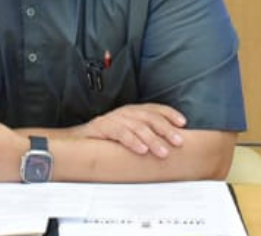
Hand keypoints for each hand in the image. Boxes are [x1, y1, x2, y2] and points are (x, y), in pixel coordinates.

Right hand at [73, 103, 187, 157]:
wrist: (77, 143)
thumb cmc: (107, 142)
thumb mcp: (130, 137)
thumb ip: (146, 138)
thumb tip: (171, 146)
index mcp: (132, 113)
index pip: (154, 108)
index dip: (169, 113)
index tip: (183, 123)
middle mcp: (124, 113)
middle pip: (148, 116)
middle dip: (165, 129)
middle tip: (178, 142)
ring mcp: (112, 119)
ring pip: (136, 125)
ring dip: (152, 138)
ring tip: (163, 152)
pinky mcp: (101, 127)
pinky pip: (119, 132)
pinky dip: (132, 141)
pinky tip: (141, 150)